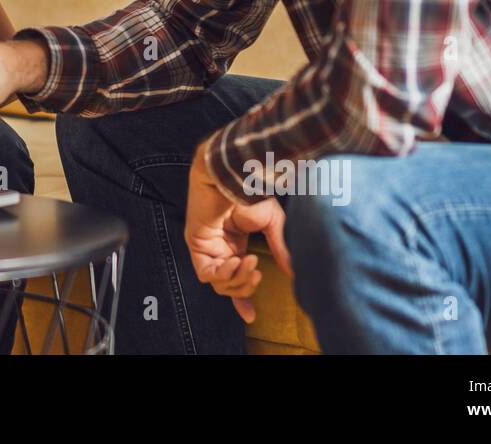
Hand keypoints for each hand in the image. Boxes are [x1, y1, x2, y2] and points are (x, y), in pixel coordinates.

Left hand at [184, 146, 292, 323]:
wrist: (233, 175)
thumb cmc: (250, 191)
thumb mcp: (272, 223)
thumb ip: (280, 248)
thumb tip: (294, 273)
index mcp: (236, 243)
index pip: (236, 278)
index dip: (242, 299)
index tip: (251, 316)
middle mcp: (220, 248)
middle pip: (228, 286)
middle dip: (245, 288)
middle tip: (258, 273)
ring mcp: (207, 247)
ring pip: (218, 284)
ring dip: (238, 280)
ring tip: (251, 263)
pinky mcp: (197, 244)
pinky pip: (206, 274)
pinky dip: (223, 274)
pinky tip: (235, 262)